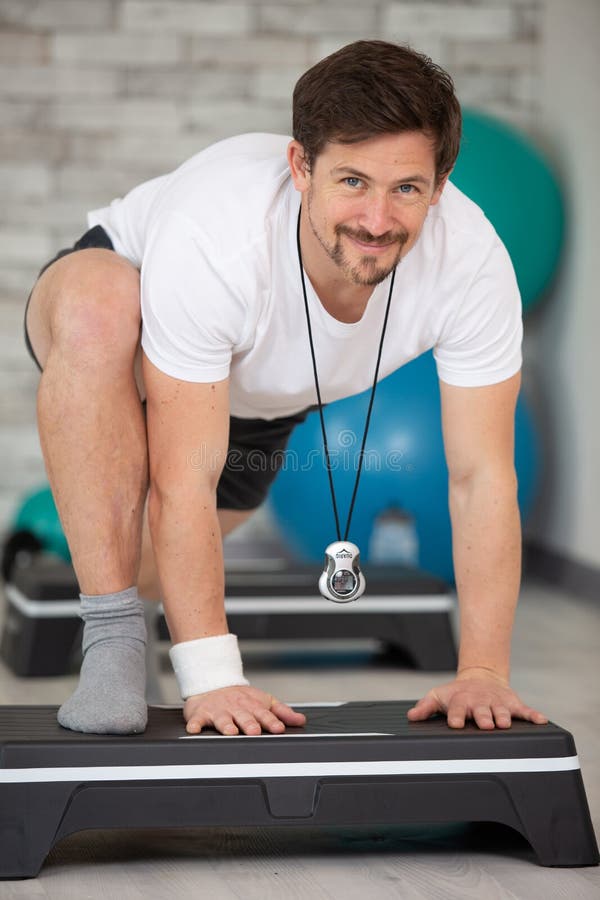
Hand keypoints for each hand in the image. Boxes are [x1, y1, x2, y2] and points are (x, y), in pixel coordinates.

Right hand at [183, 684, 306, 735]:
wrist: (213, 684)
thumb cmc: (241, 698)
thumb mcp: (264, 701)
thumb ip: (282, 712)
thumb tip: (301, 721)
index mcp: (252, 705)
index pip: (264, 713)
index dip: (272, 721)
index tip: (278, 728)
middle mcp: (236, 708)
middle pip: (244, 716)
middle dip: (249, 724)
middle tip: (255, 731)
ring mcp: (218, 710)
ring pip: (222, 719)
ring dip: (227, 725)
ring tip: (231, 732)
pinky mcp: (201, 714)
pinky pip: (196, 720)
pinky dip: (194, 725)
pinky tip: (194, 730)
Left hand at [406, 667, 548, 729]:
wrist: (481, 677)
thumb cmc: (458, 693)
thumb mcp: (439, 696)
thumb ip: (426, 707)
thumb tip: (410, 716)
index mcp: (461, 702)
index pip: (457, 710)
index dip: (457, 717)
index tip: (456, 724)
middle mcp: (480, 703)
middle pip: (482, 712)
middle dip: (483, 718)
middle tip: (485, 724)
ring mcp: (497, 704)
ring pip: (502, 711)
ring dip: (504, 717)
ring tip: (505, 723)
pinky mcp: (512, 704)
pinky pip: (525, 711)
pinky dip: (533, 715)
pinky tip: (541, 721)